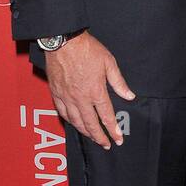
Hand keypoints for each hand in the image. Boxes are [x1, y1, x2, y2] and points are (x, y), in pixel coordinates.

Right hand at [45, 31, 134, 148]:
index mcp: (96, 91)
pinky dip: (69, 121)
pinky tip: (74, 123)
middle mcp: (81, 98)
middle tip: (106, 144)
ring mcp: (67, 97)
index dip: (113, 130)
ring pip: (76, 121)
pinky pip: (62, 112)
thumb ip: (119, 82)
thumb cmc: (87, 49)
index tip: (118, 139)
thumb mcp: (109, 63)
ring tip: (92, 137)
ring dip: (85, 132)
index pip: (107, 116)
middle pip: (91, 124)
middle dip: (99, 137)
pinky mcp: (56, 93)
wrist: (63, 41)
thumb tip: (129, 95)